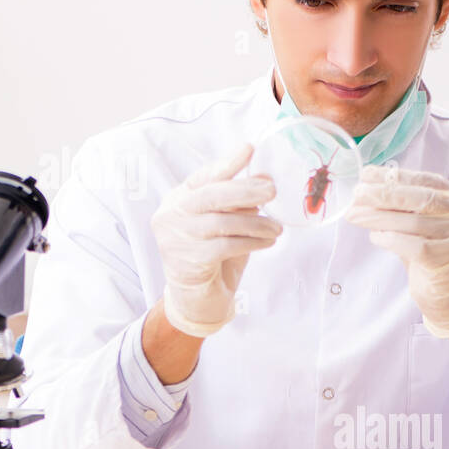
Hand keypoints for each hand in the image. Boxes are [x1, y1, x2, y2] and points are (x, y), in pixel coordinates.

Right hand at [151, 143, 281, 336]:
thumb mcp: (223, 222)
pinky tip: (267, 242)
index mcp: (178, 199)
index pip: (203, 176)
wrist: (195, 299)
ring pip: (222, 222)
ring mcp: (177, 239)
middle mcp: (171, 215)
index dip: (227, 163)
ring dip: (255, 223)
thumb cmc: (212, 254)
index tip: (249, 149)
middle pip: (210, 196)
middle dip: (244, 190)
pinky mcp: (189, 261)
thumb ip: (236, 203)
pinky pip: (226, 246)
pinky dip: (252, 242)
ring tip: (276, 227)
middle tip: (272, 190)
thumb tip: (265, 179)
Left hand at [344, 164, 448, 337]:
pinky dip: (390, 239)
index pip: (424, 182)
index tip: (366, 174)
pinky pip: (413, 246)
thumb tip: (366, 188)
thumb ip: (404, 205)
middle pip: (420, 199)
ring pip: (413, 223)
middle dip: (384, 194)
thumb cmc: (433, 252)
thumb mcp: (423, 223)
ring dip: (379, 217)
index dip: (393, 177)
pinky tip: (375, 237)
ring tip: (355, 215)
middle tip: (357, 192)